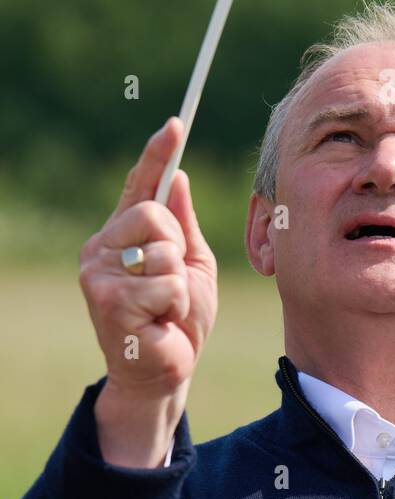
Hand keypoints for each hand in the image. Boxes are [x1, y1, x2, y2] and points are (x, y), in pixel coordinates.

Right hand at [78, 117, 217, 396]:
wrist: (164, 373)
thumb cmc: (178, 320)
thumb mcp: (192, 264)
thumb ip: (183, 225)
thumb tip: (178, 176)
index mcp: (123, 235)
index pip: (140, 185)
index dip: (156, 155)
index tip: (175, 125)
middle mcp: (102, 247)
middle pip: (155, 215)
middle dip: (177, 249)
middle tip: (170, 284)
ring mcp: (99, 273)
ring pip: (163, 251)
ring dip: (178, 285)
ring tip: (164, 309)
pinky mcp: (108, 299)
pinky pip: (166, 283)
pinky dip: (175, 305)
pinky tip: (159, 323)